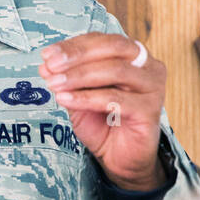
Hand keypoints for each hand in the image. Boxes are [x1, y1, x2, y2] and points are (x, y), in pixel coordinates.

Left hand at [38, 33, 165, 187]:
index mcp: (133, 55)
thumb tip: (46, 65)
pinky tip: (65, 99)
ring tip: (54, 84)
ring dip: (79, 76)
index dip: (73, 45)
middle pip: (113, 48)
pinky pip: (115, 98)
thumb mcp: (80, 97)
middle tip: (50, 65)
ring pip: (114, 70)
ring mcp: (152, 87)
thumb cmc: (103, 124)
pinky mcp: (150, 110)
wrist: (120, 159)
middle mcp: (148, 66)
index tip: (47, 55)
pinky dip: (86, 98)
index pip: (102, 40)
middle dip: (77, 55)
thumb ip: (68, 80)